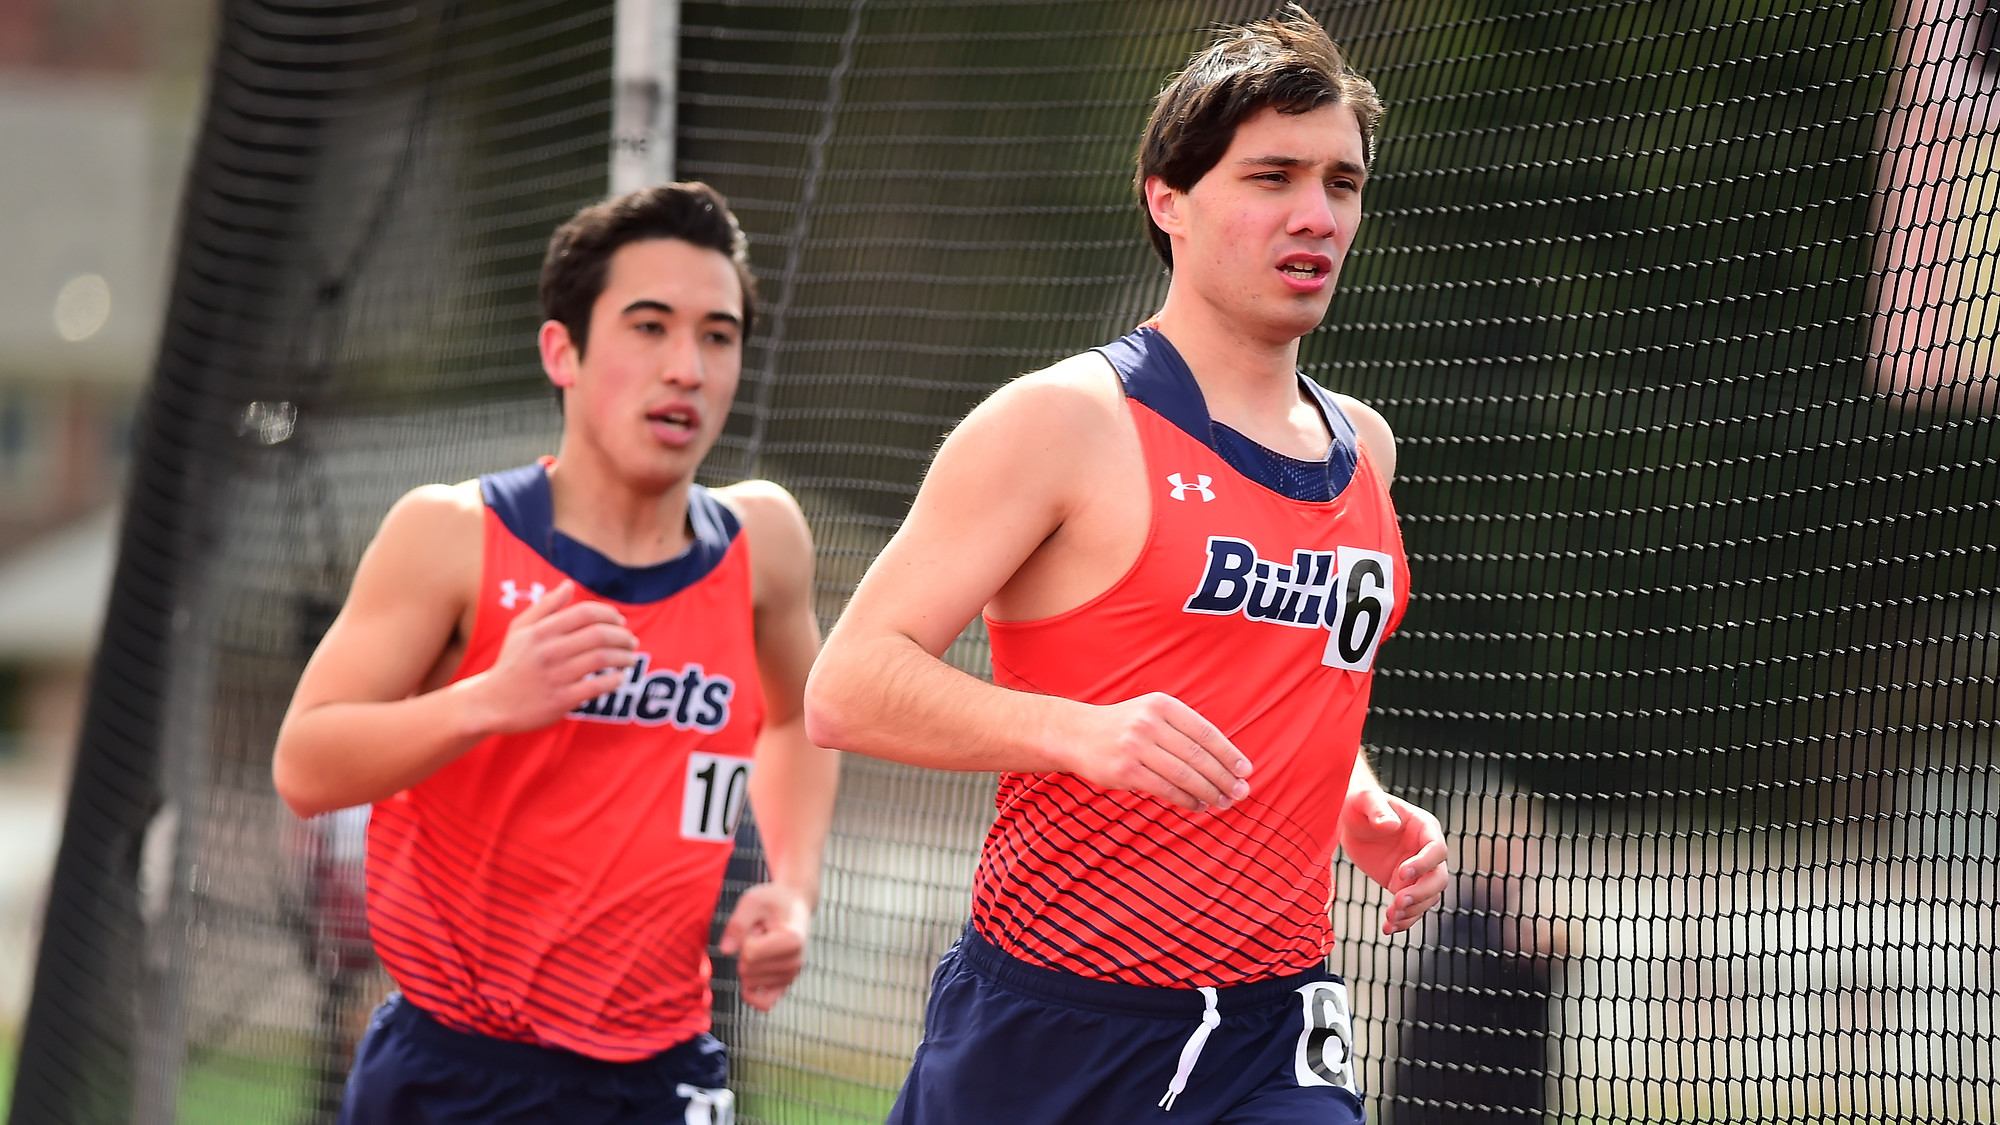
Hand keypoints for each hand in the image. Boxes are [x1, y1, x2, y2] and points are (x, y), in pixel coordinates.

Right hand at [471, 580, 636, 733]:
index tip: (620, 622)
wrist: (491, 703)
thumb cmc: (511, 662)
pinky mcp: (560, 700)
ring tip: (631, 659)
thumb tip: (569, 584)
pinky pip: (597, 686)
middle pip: (599, 635)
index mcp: (541, 631)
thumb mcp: (520, 629)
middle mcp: (548, 651)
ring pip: (602, 659)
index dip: (610, 614)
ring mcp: (555, 676)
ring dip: (624, 658)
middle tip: (632, 641)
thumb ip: (546, 605)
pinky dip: (614, 680)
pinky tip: (619, 678)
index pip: (586, 613)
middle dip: (623, 636)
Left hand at [719, 882, 811, 1011]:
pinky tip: (749, 979)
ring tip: (764, 943)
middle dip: (744, 950)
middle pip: (747, 968)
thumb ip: (737, 923)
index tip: (759, 925)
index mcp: (792, 940)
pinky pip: (764, 1004)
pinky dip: (751, 995)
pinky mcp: (785, 985)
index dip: (745, 937)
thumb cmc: (771, 901)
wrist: (794, 904)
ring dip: (749, 963)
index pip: (749, 953)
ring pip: (749, 983)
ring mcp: (791, 975)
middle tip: (761, 933)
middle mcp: (795, 961)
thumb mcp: (752, 901)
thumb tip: (725, 951)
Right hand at [1061, 693, 1252, 812]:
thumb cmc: (1125, 727)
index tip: (1245, 771)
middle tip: (1240, 793)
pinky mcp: (1124, 771)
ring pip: (1184, 775)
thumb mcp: (1153, 714)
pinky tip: (1198, 805)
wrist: (1077, 734)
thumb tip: (1226, 761)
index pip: (1205, 732)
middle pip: (1198, 756)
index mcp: (1162, 705)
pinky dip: (1186, 800)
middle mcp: (1149, 723)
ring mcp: (1135, 747)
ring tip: (1222, 802)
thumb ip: (1185, 731)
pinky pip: (1165, 789)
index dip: (1228, 754)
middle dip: (1223, 778)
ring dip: (1208, 792)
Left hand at [1340, 787, 1448, 934]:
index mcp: (1425, 828)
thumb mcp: (1366, 800)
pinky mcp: (1401, 885)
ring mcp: (1416, 871)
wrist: (1349, 819)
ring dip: (1412, 911)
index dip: (1424, 864)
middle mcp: (1425, 852)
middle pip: (1438, 879)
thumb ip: (1378, 809)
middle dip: (1421, 893)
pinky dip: (1403, 920)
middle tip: (1397, 901)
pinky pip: (1411, 907)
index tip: (1401, 873)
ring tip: (1390, 918)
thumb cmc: (1361, 803)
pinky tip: (1388, 928)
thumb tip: (1390, 824)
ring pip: (1427, 898)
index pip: (1437, 850)